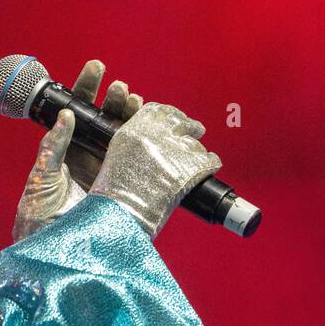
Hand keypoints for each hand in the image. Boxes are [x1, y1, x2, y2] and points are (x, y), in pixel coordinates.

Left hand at [11, 59, 142, 242]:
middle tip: (121, 89)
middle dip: (114, 100)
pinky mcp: (125, 185)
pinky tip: (151, 126)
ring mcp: (110, 169)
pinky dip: (149, 141)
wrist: (55, 249)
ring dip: (130, 115)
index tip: (97, 69)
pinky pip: (141, 159)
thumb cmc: (39, 214)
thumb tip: (65, 114)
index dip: (87, 90)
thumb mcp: (42, 176)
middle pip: (106, 119)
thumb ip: (53, 146)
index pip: (78, 112)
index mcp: (68, 149)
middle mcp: (90, 155)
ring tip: (133, 100)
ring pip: (125, 134)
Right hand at [89, 101, 222, 239]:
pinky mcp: (191, 168)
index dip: (169, 114)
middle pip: (180, 121)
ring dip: (196, 150)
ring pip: (195, 143)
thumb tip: (153, 139)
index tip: (175, 118)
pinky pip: (211, 159)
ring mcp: (174, 150)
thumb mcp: (114, 157)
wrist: (120, 215)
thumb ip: (133, 142)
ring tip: (196, 158)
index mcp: (134, 130)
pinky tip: (210, 166)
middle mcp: (155, 135)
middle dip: (189, 125)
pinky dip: (212, 163)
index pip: (157, 110)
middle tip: (196, 129)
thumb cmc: (113, 193)